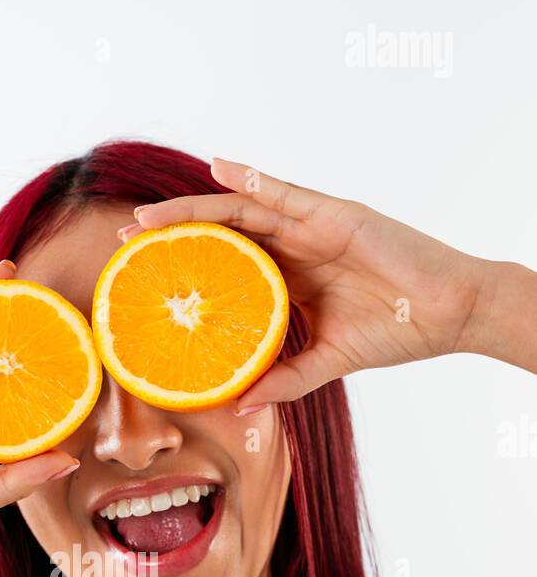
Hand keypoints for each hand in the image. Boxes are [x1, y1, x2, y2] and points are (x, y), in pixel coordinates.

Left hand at [123, 157, 488, 406]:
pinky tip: (215, 168)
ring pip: (240, 209)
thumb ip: (284, 381)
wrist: (449, 314)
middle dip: (173, 235)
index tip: (142, 280)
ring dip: (192, 210)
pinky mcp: (333, 213)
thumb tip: (239, 408)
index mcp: (290, 279)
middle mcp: (294, 246)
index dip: (185, 268)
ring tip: (149, 218)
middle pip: (222, 233)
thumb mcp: (327, 363)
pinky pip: (282, 190)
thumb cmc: (397, 332)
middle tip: (127, 242)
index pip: (226, 267)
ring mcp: (311, 226)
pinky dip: (248, 177)